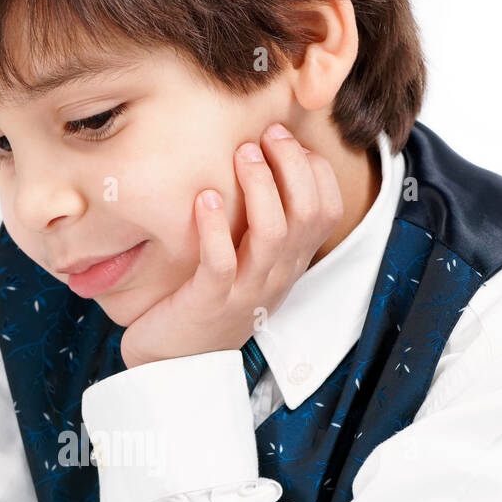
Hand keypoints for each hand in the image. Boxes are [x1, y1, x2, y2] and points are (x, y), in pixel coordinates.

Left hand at [120, 123, 343, 368]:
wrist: (174, 365)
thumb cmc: (206, 304)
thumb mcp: (246, 265)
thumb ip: (259, 227)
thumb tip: (261, 162)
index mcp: (289, 264)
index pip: (327, 210)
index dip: (314, 168)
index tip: (284, 140)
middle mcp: (276, 276)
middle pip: (308, 213)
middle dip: (292, 164)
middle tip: (264, 136)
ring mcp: (246, 290)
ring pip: (273, 232)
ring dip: (260, 185)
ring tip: (241, 154)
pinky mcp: (210, 301)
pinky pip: (221, 261)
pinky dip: (215, 226)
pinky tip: (205, 198)